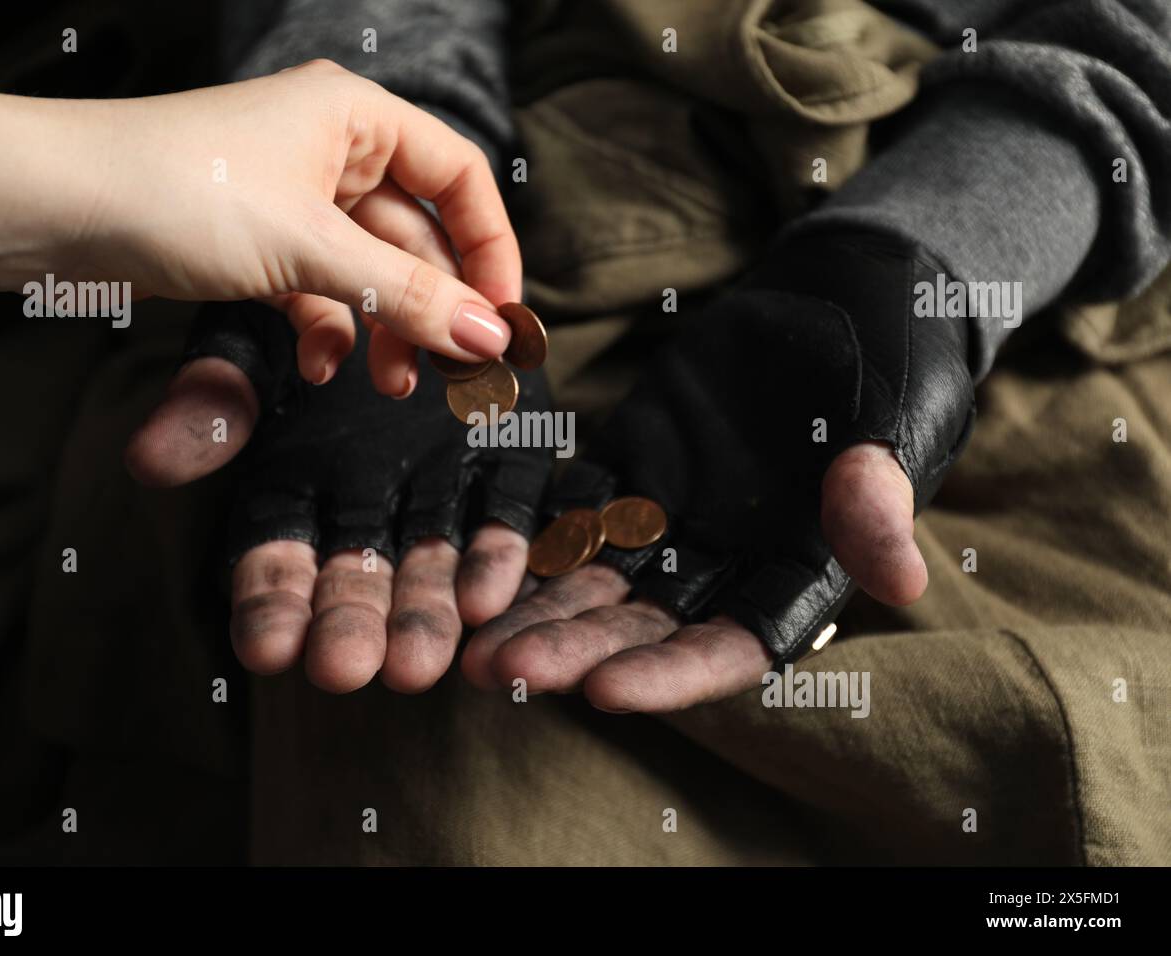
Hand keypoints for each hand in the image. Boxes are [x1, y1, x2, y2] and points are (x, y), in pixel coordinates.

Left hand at [0, 58, 518, 386]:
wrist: (52, 206)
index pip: (460, 177)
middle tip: (453, 372)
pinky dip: (330, 329)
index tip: (501, 317)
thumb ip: (406, 295)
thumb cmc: (177, 192)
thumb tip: (487, 338)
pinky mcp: (259, 241)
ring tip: (393, 386)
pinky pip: (322, 289)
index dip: (491, 248)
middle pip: (418, 233)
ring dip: (386, 329)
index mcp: (357, 118)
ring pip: (371, 270)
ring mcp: (294, 198)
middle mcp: (332, 150)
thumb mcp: (309, 246)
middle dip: (433, 306)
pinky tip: (321, 364)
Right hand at [126, 299, 553, 689]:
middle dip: (351, 624)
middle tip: (346, 669)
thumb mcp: (254, 335)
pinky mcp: (504, 462)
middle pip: (358, 576)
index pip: (278, 559)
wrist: (407, 251)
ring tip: (418, 662)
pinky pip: (502, 516)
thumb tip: (149, 463)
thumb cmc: (311, 294)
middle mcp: (369, 498)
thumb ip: (214, 395)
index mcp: (301, 482)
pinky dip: (496, 554)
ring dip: (425, 611)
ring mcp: (439, 485)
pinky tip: (488, 594)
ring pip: (430, 561)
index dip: (272, 603)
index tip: (265, 650)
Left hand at [463, 231, 974, 711]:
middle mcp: (726, 563)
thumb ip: (875, 502)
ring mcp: (673, 517)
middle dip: (574, 648)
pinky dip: (530, 535)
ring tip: (469, 638)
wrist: (847, 289)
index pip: (731, 646)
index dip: (670, 675)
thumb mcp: (893, 428)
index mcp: (794, 575)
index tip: (604, 691)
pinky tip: (475, 558)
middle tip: (500, 670)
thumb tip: (901, 583)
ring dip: (536, 609)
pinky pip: (574, 510)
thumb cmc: (893, 363)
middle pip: (643, 626)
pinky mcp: (632, 467)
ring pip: (595, 579)